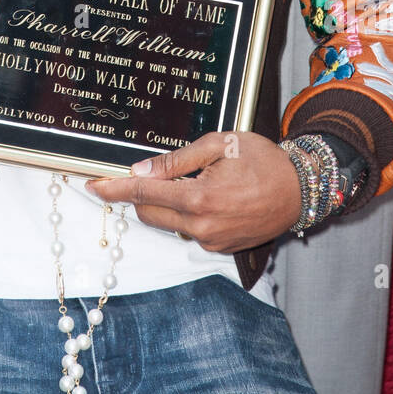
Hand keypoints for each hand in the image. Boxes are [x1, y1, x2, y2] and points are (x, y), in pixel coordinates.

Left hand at [86, 131, 301, 253]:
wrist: (300, 189)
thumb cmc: (262, 159)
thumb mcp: (218, 145)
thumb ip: (176, 160)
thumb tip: (141, 169)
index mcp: (198, 198)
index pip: (143, 193)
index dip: (114, 188)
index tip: (92, 185)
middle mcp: (202, 226)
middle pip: (150, 212)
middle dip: (139, 193)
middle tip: (138, 173)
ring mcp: (211, 241)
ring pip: (169, 223)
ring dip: (164, 204)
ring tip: (185, 180)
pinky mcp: (221, 248)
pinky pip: (189, 231)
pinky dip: (186, 214)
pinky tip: (205, 195)